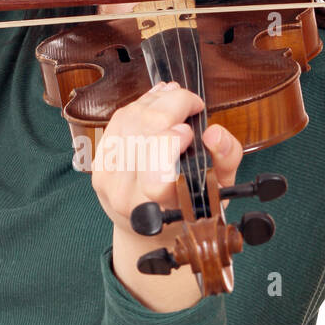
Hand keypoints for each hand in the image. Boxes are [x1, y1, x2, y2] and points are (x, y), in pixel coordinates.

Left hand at [91, 79, 243, 309]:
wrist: (148, 230)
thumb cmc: (186, 208)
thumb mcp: (217, 191)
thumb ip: (226, 160)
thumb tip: (214, 133)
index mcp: (156, 208)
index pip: (155, 172)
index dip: (171, 141)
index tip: (190, 131)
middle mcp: (125, 194)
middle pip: (142, 132)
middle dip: (170, 106)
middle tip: (192, 103)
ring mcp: (107, 177)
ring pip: (128, 120)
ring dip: (155, 101)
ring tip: (176, 95)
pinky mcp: (98, 162)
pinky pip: (117, 121)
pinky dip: (139, 104)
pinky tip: (156, 100)